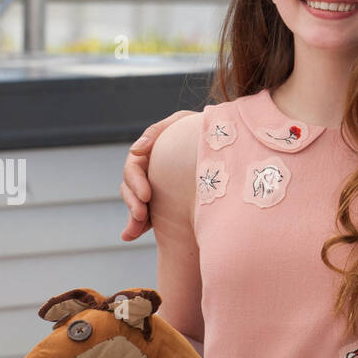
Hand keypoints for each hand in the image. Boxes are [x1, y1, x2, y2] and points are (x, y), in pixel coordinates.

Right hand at [120, 111, 193, 240]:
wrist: (227, 145)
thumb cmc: (204, 128)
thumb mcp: (181, 121)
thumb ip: (157, 132)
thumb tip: (135, 150)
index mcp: (150, 151)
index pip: (134, 167)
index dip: (136, 181)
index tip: (147, 196)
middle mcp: (149, 169)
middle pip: (130, 188)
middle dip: (133, 203)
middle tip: (141, 215)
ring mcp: (155, 185)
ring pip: (136, 203)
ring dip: (133, 217)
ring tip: (137, 230)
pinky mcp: (163, 201)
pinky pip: (146, 215)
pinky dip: (136, 225)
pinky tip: (130, 235)